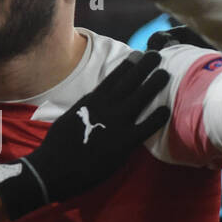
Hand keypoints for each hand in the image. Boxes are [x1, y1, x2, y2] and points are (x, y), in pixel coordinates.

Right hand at [0, 50, 171, 219]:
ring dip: (155, 83)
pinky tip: (166, 110)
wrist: (55, 168)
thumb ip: (86, 106)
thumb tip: (95, 99)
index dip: (129, 64)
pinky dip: (158, 117)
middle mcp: (106, 106)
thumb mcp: (71, 116)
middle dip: (145, 65)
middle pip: (130, 80)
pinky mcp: (125, 142)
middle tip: (156, 55)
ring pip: (141, 97)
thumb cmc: (58, 144)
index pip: (114, 76)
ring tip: (165, 73)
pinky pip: (147, 126)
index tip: (138, 54)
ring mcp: (117, 123)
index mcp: (92, 100)